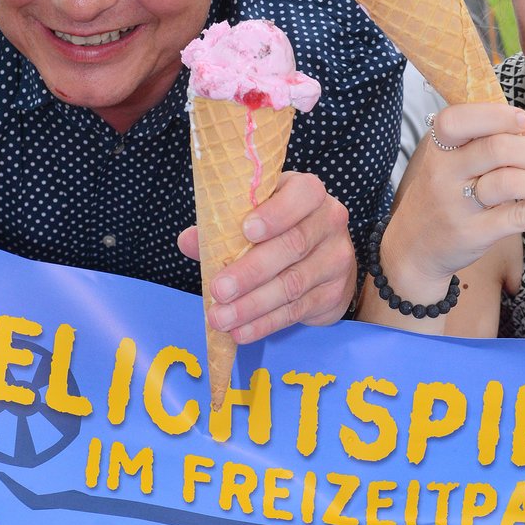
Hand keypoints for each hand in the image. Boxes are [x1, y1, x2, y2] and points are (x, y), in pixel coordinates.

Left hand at [176, 170, 354, 342]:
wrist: (326, 259)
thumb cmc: (280, 230)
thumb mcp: (255, 217)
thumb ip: (222, 226)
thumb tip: (188, 241)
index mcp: (308, 193)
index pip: (301, 195)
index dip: (275, 213)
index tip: (246, 231)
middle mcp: (329, 222)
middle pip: (293, 245)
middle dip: (251, 271)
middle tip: (219, 290)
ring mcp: (335, 259)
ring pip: (292, 283)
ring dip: (252, 305)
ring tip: (221, 318)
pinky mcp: (333, 293)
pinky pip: (296, 310)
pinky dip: (265, 323)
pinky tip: (241, 331)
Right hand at [385, 102, 524, 292]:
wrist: (413, 247)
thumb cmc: (444, 195)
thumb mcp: (450, 161)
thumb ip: (484, 140)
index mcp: (438, 148)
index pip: (459, 119)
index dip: (498, 115)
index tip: (524, 122)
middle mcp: (443, 174)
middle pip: (498, 148)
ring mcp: (457, 205)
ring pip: (511, 182)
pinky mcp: (475, 234)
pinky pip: (521, 217)